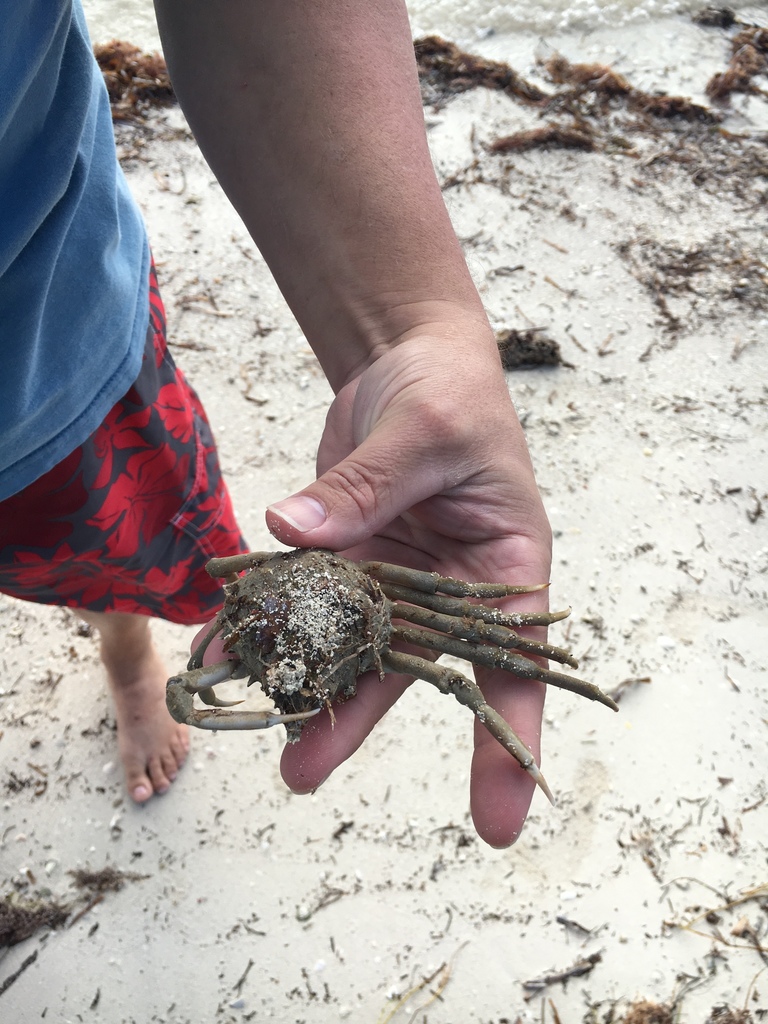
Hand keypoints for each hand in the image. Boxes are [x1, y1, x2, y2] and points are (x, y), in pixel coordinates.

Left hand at [266, 323, 551, 847]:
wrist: (409, 357)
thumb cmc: (449, 390)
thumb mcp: (424, 429)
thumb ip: (366, 486)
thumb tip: (295, 535)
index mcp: (503, 564)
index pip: (513, 661)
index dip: (507, 741)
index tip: (499, 821)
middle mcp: (445, 586)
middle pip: (406, 667)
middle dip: (354, 720)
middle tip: (301, 775)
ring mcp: (389, 575)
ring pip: (344, 643)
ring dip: (296, 681)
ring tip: (244, 723)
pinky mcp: (343, 556)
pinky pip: (304, 598)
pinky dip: (267, 621)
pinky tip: (223, 649)